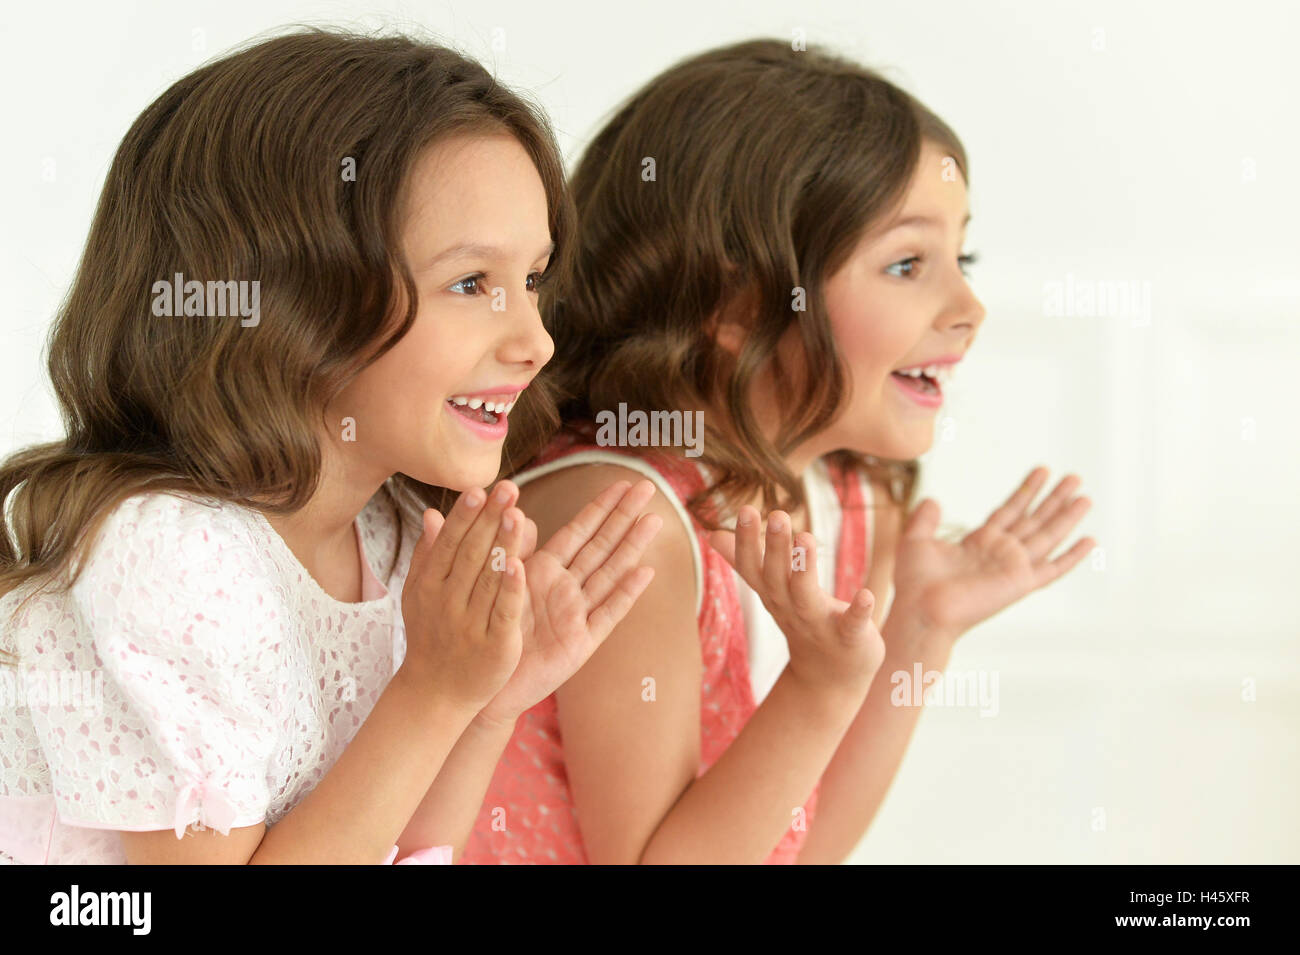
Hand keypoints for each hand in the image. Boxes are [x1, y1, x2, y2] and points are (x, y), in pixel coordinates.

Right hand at [399, 481, 527, 712]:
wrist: (435, 694)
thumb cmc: (432, 637)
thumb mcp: (421, 595)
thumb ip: (429, 554)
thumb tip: (431, 513)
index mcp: (430, 585)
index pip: (450, 544)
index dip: (465, 517)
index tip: (479, 488)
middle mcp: (447, 602)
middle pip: (470, 555)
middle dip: (489, 520)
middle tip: (508, 488)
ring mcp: (469, 624)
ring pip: (488, 579)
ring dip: (503, 545)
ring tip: (516, 514)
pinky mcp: (494, 646)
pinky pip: (503, 613)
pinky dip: (510, 590)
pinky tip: (521, 565)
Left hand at [477, 479, 662, 725]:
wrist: (482, 684)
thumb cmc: (485, 633)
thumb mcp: (496, 584)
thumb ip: (511, 551)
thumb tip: (519, 512)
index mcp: (544, 571)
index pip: (578, 531)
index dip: (600, 506)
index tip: (621, 481)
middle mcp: (565, 588)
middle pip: (601, 546)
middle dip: (624, 516)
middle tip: (648, 487)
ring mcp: (577, 615)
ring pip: (610, 573)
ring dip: (632, 546)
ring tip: (654, 520)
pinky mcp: (580, 643)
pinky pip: (607, 614)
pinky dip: (626, 594)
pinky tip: (646, 572)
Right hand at [709, 507, 883, 699]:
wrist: (830, 676)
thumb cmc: (801, 621)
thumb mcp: (771, 591)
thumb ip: (744, 561)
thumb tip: (711, 535)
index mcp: (772, 593)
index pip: (752, 567)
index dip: (747, 541)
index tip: (746, 510)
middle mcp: (789, 608)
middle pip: (777, 577)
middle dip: (776, 547)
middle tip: (777, 514)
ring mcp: (818, 624)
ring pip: (806, 596)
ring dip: (805, 569)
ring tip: (806, 537)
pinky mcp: (849, 637)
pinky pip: (852, 624)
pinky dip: (859, 611)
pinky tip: (867, 594)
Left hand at [891, 467, 1096, 641]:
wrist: (922, 609)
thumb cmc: (915, 583)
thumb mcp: (916, 540)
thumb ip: (925, 519)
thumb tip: (932, 500)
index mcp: (980, 543)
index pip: (1009, 511)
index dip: (1026, 491)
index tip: (1042, 470)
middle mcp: (1001, 553)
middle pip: (1034, 519)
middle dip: (1054, 498)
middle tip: (1074, 477)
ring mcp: (1013, 568)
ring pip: (1048, 536)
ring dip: (1067, 517)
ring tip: (1085, 497)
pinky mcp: (1020, 583)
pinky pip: (1053, 569)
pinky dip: (1072, 556)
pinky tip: (1090, 541)